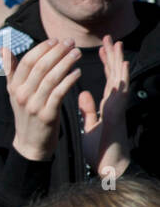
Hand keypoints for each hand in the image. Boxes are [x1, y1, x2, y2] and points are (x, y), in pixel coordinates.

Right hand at [3, 40, 81, 160]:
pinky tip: (77, 72)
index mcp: (14, 88)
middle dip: (57, 52)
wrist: (30, 143)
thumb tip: (3, 49)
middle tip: (70, 42)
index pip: (26, 62)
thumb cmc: (26, 114)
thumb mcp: (15, 93)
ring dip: (66, 63)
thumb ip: (11, 71)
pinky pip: (59, 93)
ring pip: (51, 78)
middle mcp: (22, 95)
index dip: (41, 49)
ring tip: (77, 53)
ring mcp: (34, 106)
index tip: (56, 40)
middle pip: (40, 67)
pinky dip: (69, 81)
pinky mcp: (47, 115)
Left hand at [80, 34, 130, 177]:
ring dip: (118, 61)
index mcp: (106, 105)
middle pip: (113, 75)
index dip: (103, 64)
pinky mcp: (117, 114)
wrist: (108, 167)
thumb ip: (89, 110)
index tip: (99, 48)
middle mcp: (113, 103)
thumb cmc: (100, 149)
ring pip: (119, 79)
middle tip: (107, 38)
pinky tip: (123, 65)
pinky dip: (122, 78)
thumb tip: (83, 94)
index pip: (105, 79)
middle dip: (110, 56)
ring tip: (115, 44)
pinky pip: (120, 93)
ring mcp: (117, 108)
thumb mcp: (90, 126)